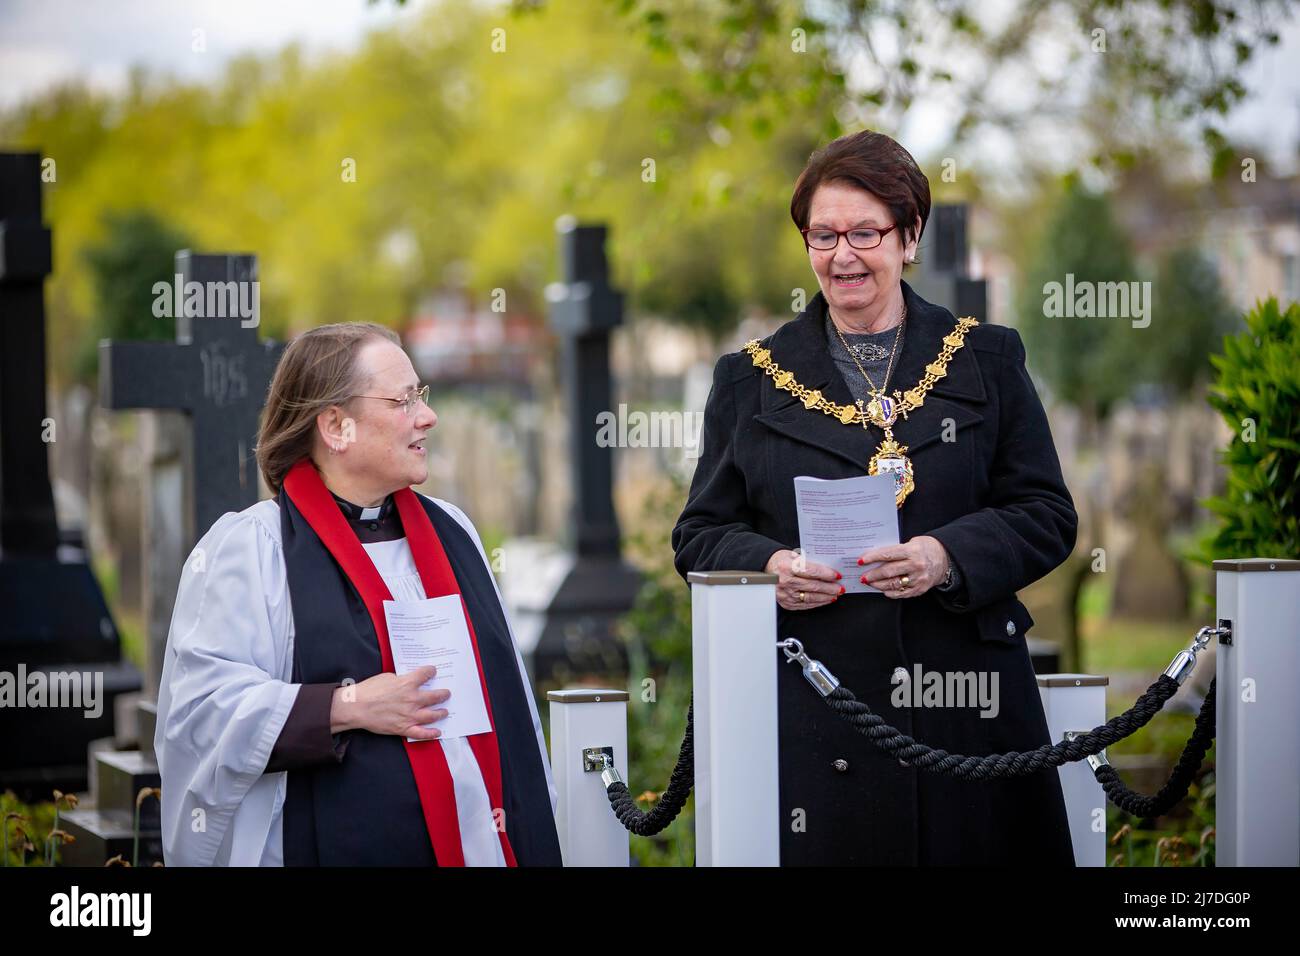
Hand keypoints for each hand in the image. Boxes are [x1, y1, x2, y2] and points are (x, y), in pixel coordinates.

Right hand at [331, 666, 450, 739]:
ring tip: (444, 711)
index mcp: (408, 683)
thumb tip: (408, 682)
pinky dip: (431, 733)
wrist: (356, 707)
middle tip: (446, 694)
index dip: (431, 671)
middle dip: (443, 694)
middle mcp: (412, 699)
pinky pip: (421, 733)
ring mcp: (409, 715)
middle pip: (435, 696)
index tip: (433, 671)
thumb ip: (401, 679)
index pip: (426, 674)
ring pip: (432, 715)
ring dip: (440, 713)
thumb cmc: (368, 690)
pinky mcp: (403, 728)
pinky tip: (438, 732)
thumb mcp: (387, 677)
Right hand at [765, 549, 843, 610]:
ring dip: (826, 597)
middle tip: (840, 588)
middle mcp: (785, 581)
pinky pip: (805, 605)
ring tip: (836, 594)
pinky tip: (826, 599)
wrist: (767, 569)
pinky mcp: (787, 603)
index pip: (811, 571)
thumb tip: (829, 569)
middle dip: (829, 588)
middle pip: (813, 586)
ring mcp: (785, 594)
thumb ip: (809, 562)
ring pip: (810, 598)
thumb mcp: (793, 555)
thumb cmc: (783, 561)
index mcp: (787, 566)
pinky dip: (818, 603)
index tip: (837, 575)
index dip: (826, 574)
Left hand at [856, 535, 949, 599]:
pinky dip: (890, 592)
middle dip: (872, 575)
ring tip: (870, 582)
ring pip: (893, 584)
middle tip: (862, 576)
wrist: (945, 559)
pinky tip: (883, 589)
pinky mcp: (920, 589)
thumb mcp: (912, 543)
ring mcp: (918, 579)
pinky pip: (901, 593)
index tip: (861, 561)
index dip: (872, 558)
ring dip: (878, 585)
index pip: (888, 555)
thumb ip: (896, 550)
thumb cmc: (925, 548)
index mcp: (912, 551)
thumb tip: (875, 557)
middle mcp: (916, 565)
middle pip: (888, 572)